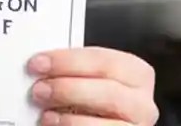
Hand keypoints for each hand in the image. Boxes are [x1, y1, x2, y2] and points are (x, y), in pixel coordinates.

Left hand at [28, 47, 158, 125]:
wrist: (93, 120)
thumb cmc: (91, 97)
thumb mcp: (87, 78)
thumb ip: (72, 71)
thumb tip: (41, 65)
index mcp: (135, 73)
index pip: (104, 60)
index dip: (69, 61)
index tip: (39, 63)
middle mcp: (142, 102)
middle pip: (109, 91)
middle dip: (68, 89)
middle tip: (39, 89)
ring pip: (108, 122)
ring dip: (70, 118)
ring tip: (45, 114)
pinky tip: (56, 125)